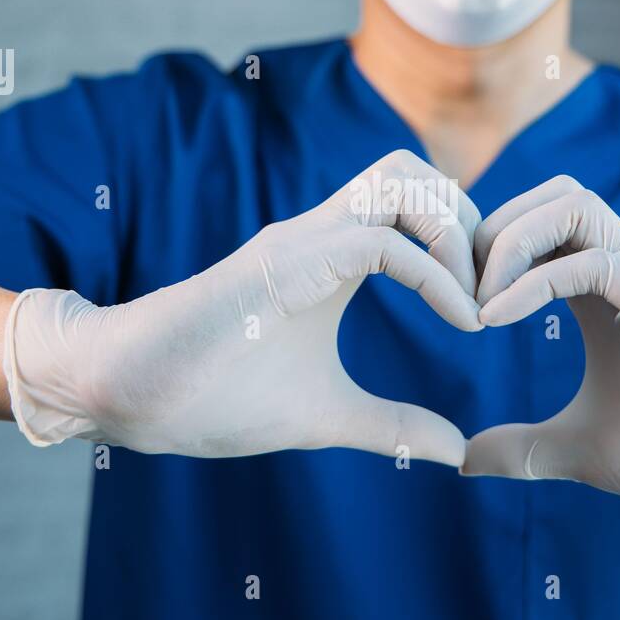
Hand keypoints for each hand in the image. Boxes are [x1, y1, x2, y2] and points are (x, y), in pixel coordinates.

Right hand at [3, 150, 481, 465]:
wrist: (128, 396)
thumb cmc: (214, 396)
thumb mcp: (326, 414)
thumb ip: (391, 425)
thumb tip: (455, 449)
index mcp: (332, 256)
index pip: (414, 202)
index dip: (468, 243)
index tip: (491, 311)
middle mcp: (320, 233)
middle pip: (413, 170)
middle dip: (470, 221)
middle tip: (490, 293)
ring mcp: (301, 242)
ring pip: (398, 180)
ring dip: (453, 232)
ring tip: (473, 302)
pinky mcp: (280, 265)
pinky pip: (376, 240)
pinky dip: (432, 273)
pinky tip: (458, 319)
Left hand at [463, 176, 619, 526]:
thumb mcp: (587, 451)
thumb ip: (526, 449)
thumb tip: (465, 461)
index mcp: (599, 295)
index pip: (531, 230)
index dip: (479, 252)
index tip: (448, 310)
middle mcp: (619, 271)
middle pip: (544, 195)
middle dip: (484, 229)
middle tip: (451, 293)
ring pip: (570, 199)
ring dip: (507, 238)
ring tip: (475, 302)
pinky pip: (590, 256)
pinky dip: (531, 278)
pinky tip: (491, 321)